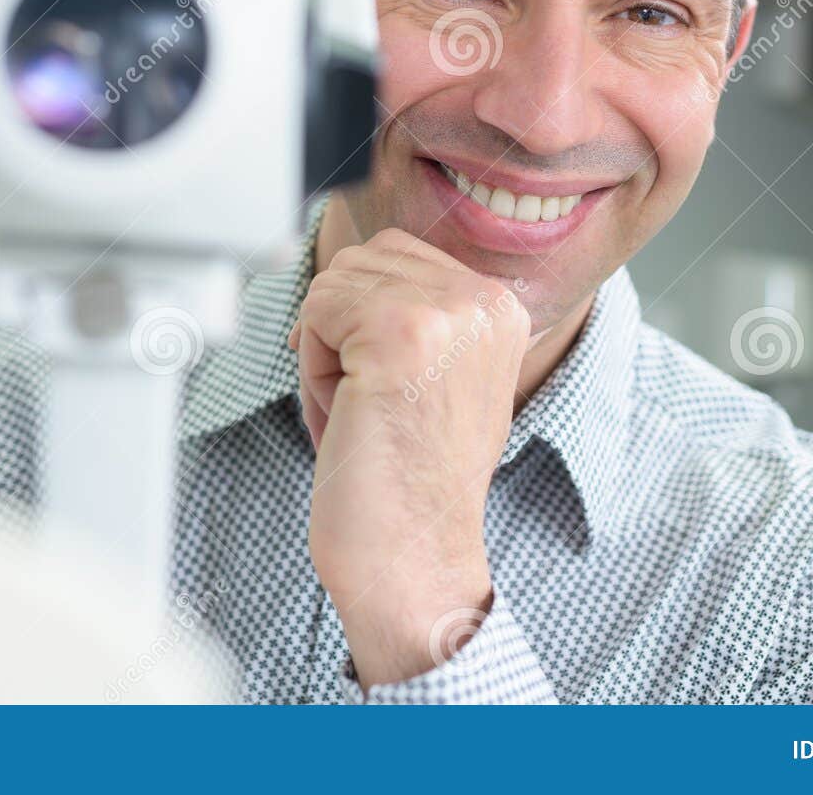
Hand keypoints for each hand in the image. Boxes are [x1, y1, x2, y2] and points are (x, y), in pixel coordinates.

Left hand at [287, 227, 529, 690]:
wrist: (414, 558)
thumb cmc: (410, 479)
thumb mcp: (441, 374)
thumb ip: (417, 311)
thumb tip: (350, 266)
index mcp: (500, 305)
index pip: (395, 254)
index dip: (363, 320)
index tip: (388, 388)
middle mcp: (483, 299)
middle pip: (359, 262)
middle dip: (342, 332)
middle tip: (372, 405)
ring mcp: (444, 311)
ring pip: (332, 285)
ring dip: (325, 352)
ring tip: (365, 412)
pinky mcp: (398, 331)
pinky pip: (315, 311)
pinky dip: (312, 369)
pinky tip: (350, 416)